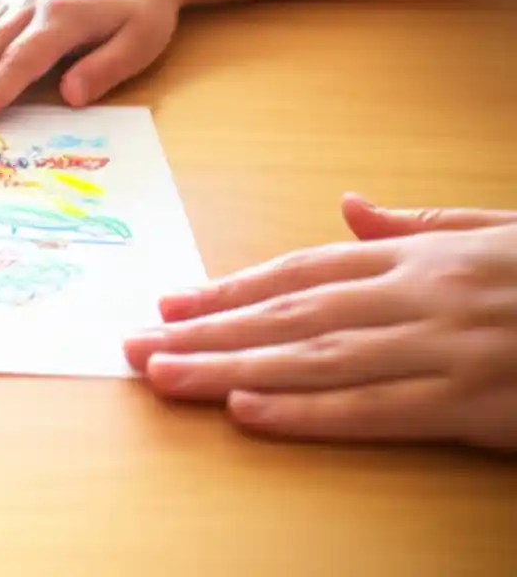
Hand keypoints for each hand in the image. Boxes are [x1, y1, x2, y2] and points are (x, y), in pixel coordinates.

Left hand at [124, 194, 516, 451]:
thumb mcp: (497, 231)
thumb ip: (420, 223)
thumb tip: (350, 203)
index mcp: (419, 258)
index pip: (301, 271)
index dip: (229, 289)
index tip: (170, 303)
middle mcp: (415, 297)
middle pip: (288, 314)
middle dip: (204, 331)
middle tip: (134, 344)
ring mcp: (441, 349)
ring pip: (313, 358)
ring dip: (230, 369)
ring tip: (164, 376)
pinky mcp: (471, 403)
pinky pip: (375, 409)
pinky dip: (307, 412)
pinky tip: (248, 411)